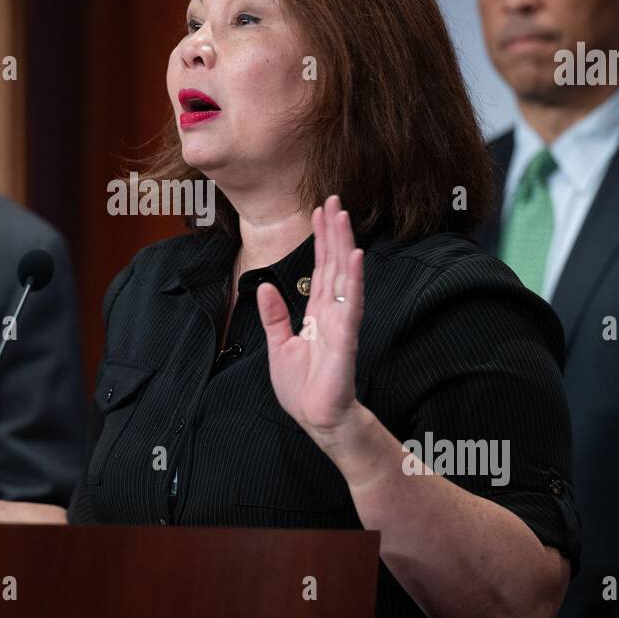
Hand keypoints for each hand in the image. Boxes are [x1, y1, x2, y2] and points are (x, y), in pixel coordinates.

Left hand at [256, 195, 364, 437]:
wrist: (316, 419)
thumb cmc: (303, 389)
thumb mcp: (278, 346)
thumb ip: (273, 316)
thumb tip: (263, 286)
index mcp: (318, 313)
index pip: (321, 268)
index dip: (320, 239)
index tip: (319, 211)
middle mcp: (333, 312)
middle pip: (334, 264)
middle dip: (333, 231)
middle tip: (333, 198)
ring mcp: (342, 323)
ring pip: (344, 276)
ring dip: (343, 244)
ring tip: (342, 216)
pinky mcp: (346, 339)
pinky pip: (351, 304)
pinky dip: (354, 279)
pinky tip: (354, 256)